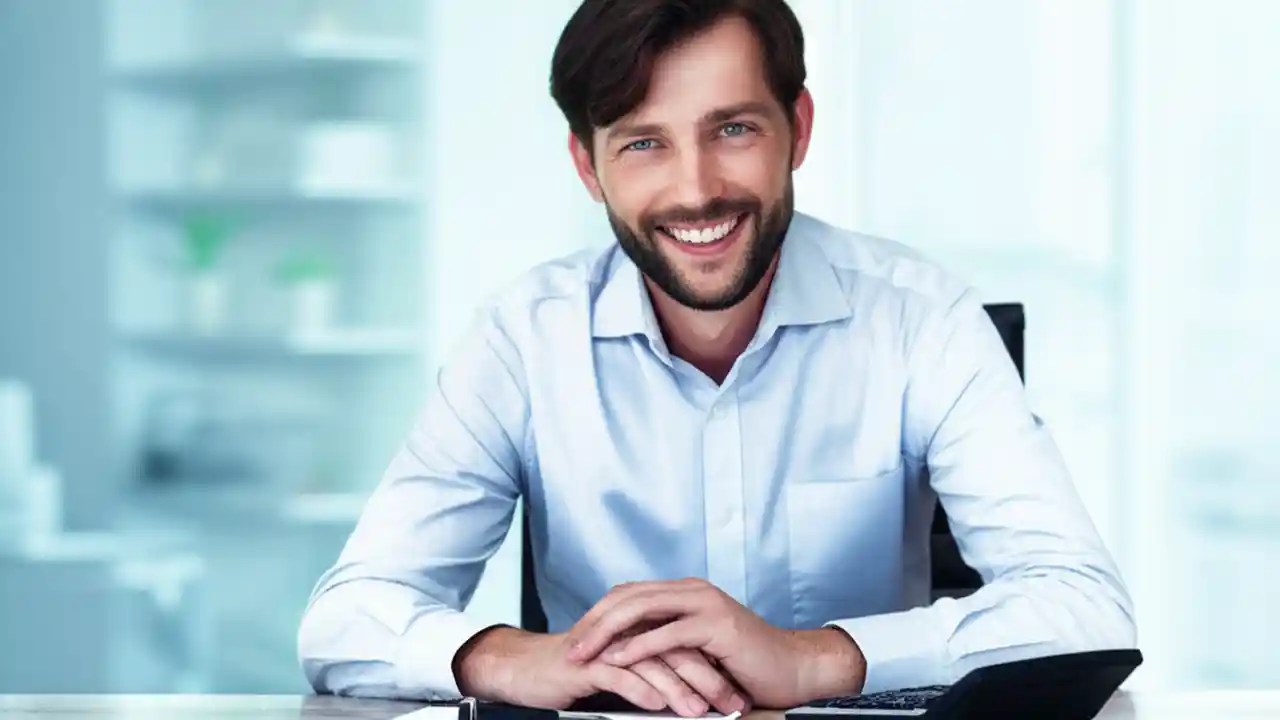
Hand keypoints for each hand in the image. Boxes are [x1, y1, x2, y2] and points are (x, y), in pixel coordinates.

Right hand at [453, 625, 738, 715]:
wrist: (531, 669)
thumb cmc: (579, 672)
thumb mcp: (625, 669)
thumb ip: (654, 668)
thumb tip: (693, 691)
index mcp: (642, 625)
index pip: (688, 642)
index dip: (715, 668)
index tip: (739, 695)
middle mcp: (629, 628)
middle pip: (678, 649)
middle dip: (707, 679)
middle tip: (731, 705)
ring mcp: (608, 642)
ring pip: (653, 662)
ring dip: (679, 688)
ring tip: (699, 711)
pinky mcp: (588, 660)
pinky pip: (619, 673)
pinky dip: (641, 689)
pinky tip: (658, 706)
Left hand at [565, 578, 867, 708]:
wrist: (793, 670)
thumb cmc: (746, 666)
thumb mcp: (696, 651)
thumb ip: (665, 643)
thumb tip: (622, 652)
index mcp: (685, 593)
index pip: (628, 594)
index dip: (598, 614)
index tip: (575, 639)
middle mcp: (692, 591)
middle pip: (628, 597)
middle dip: (594, 622)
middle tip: (570, 647)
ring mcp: (705, 604)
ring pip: (643, 609)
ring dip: (608, 633)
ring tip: (585, 653)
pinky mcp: (717, 625)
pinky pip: (669, 633)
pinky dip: (640, 646)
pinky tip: (620, 658)